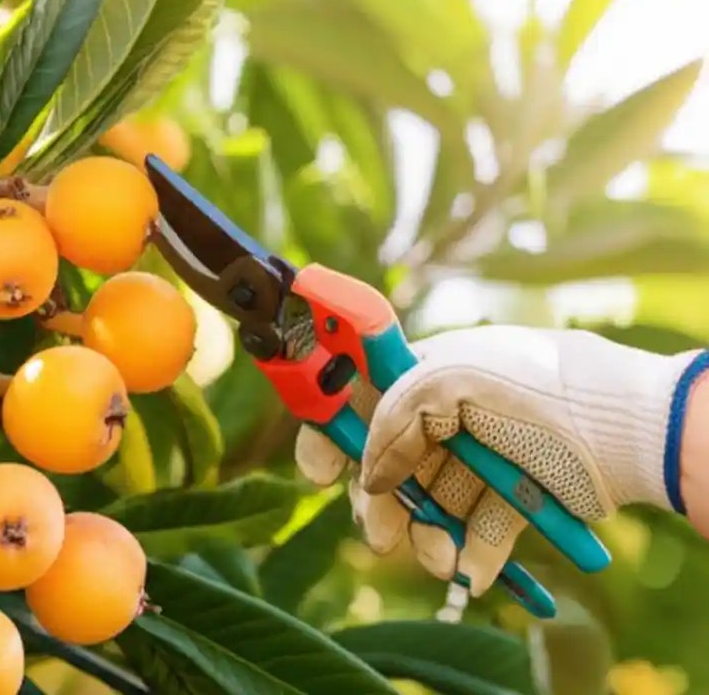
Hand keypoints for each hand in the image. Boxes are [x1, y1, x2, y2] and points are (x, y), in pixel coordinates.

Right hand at [293, 324, 702, 595]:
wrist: (627, 428)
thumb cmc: (537, 388)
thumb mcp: (449, 382)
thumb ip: (390, 418)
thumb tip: (368, 473)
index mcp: (428, 373)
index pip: (361, 399)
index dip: (333, 435)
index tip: (319, 473)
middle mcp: (451, 413)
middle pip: (392, 465)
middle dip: (381, 505)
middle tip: (380, 538)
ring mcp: (485, 454)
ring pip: (432, 504)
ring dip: (427, 537)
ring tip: (440, 561)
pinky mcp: (518, 493)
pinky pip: (480, 527)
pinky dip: (473, 552)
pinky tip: (476, 573)